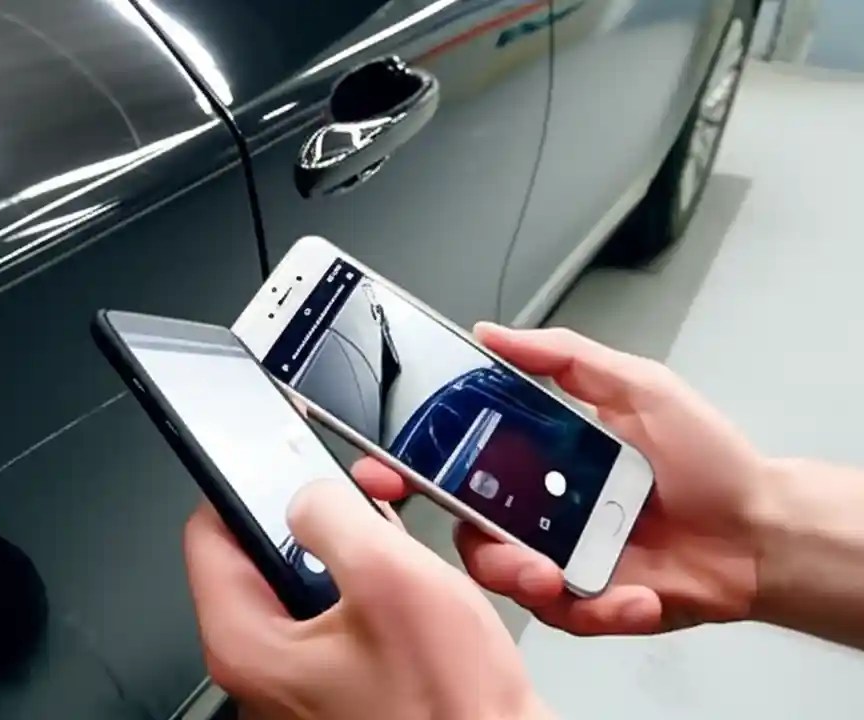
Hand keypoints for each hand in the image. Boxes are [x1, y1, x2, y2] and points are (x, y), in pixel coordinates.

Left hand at [184, 478, 548, 719]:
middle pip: (270, 551)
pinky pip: (352, 611)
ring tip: (409, 555)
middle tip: (371, 503)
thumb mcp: (390, 579)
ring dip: (367, 550)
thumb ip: (331, 515)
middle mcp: (267, 666)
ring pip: (319, 578)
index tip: (288, 457)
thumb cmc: (450, 708)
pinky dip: (385, 588)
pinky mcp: (350, 682)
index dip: (250, 482)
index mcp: (248, 644)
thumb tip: (309, 492)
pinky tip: (423, 594)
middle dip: (326, 518)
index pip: (209, 533)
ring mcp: (308, 678)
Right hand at [442, 323, 767, 633]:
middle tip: (512, 548)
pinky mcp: (596, 605)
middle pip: (475, 533)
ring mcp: (567, 560)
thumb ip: (564, 357)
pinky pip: (569, 618)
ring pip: (510, 581)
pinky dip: (597, 610)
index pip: (468, 467)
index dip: (434, 474)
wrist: (765, 528)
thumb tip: (495, 334)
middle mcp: (546, 512)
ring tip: (556, 577)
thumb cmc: (709, 460)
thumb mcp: (638, 387)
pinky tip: (637, 595)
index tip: (410, 475)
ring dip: (525, 581)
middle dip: (484, 547)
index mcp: (544, 460)